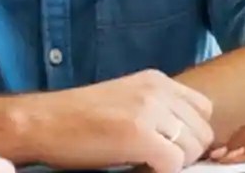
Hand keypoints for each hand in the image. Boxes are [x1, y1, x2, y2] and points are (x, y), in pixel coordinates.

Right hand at [22, 69, 214, 172]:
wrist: (41, 122)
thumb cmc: (77, 120)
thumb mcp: (125, 101)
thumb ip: (157, 109)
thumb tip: (183, 138)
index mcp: (156, 80)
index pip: (203, 109)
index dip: (190, 134)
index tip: (171, 148)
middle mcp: (158, 90)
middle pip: (202, 132)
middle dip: (185, 153)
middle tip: (156, 161)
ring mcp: (149, 110)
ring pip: (193, 149)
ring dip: (174, 164)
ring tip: (145, 164)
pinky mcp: (139, 134)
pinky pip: (174, 164)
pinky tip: (138, 169)